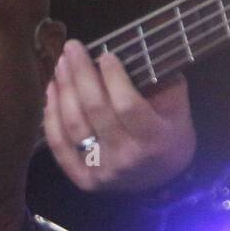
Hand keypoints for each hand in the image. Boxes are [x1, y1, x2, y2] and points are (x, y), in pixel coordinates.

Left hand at [44, 39, 196, 193]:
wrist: (161, 181)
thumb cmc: (170, 135)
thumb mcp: (178, 108)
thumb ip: (159, 83)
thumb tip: (130, 53)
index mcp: (153, 139)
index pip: (126, 105)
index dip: (113, 78)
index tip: (104, 54)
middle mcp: (125, 157)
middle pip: (95, 111)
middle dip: (81, 75)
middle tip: (72, 48)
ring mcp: (101, 171)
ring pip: (73, 126)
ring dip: (63, 91)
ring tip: (60, 66)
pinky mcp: (83, 180)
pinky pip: (59, 146)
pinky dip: (51, 117)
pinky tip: (51, 93)